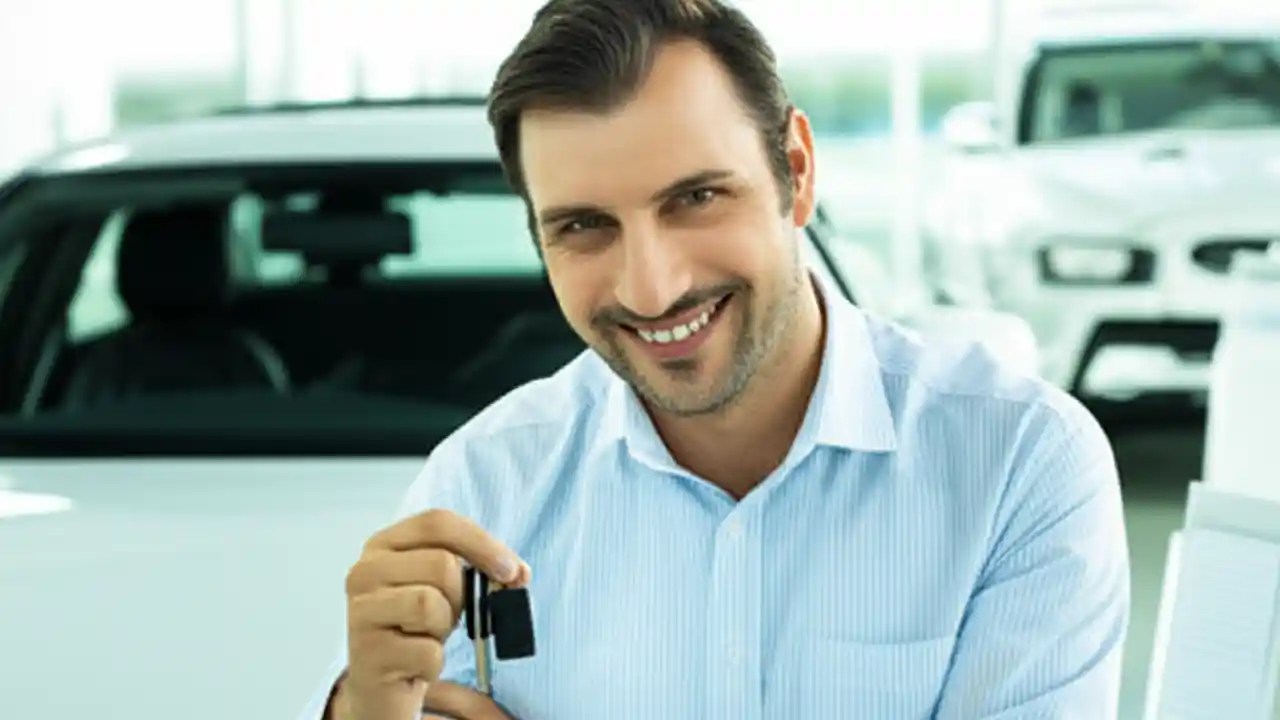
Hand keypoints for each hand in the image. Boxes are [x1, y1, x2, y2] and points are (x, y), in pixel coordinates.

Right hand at [335, 509, 529, 719]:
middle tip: (449, 617)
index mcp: (384, 545)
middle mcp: (364, 572)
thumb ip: (477, 571)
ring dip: (442, 628)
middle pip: (441, 564)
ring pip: (430, 604)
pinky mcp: (367, 655)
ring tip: (425, 638)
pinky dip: (433, 663)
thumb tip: (519, 574)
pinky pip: (427, 652)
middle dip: (460, 596)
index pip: (438, 523)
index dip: (481, 543)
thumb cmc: (416, 629)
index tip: (512, 571)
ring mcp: (361, 613)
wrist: (380, 687)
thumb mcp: (445, 590)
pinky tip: (414, 665)